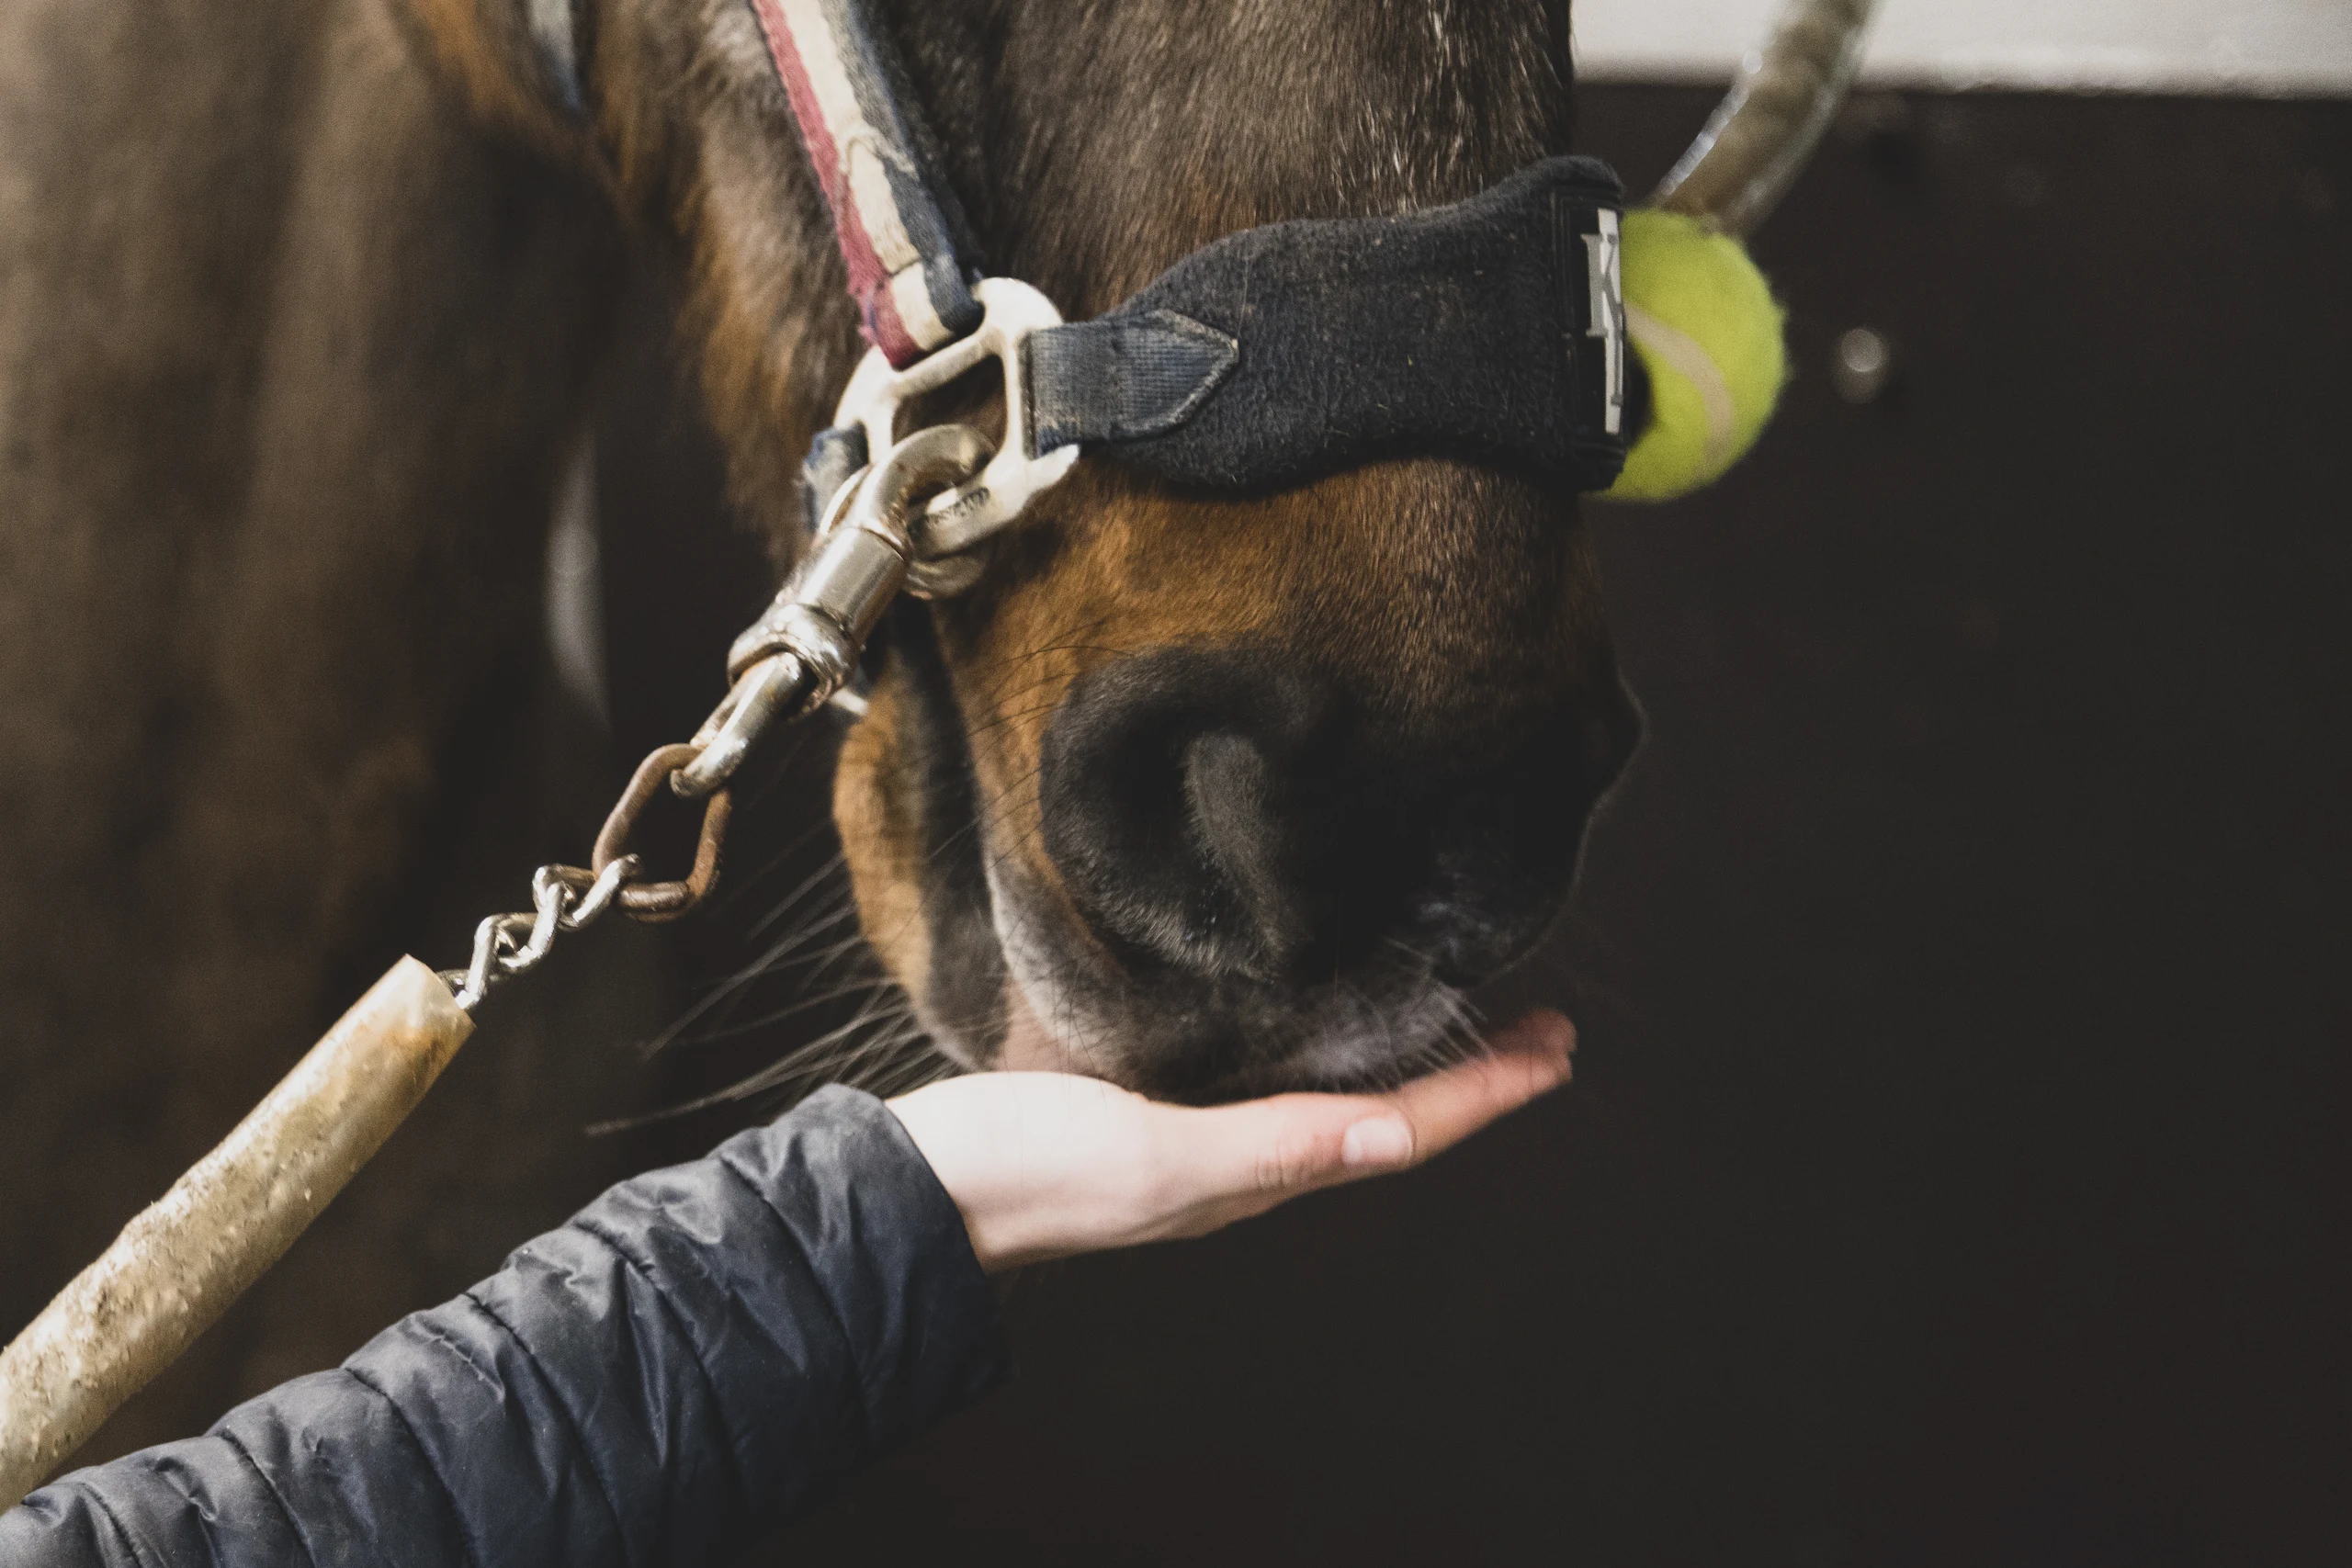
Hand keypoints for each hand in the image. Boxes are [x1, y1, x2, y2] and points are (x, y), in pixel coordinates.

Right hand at [886, 1009, 1573, 1271]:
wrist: (918, 1188)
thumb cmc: (1028, 1170)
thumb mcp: (1155, 1154)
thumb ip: (1270, 1146)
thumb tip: (1394, 1143)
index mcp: (1256, 1171)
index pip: (1400, 1128)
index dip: (1486, 1091)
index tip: (1559, 1044)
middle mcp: (1244, 1156)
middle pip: (1384, 1113)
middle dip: (1469, 1074)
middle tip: (1540, 1027)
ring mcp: (1199, 1132)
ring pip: (1332, 1096)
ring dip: (1404, 1061)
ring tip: (1456, 1017)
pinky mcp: (1152, 1102)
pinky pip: (1267, 1079)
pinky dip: (1321, 1047)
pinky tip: (1308, 1014)